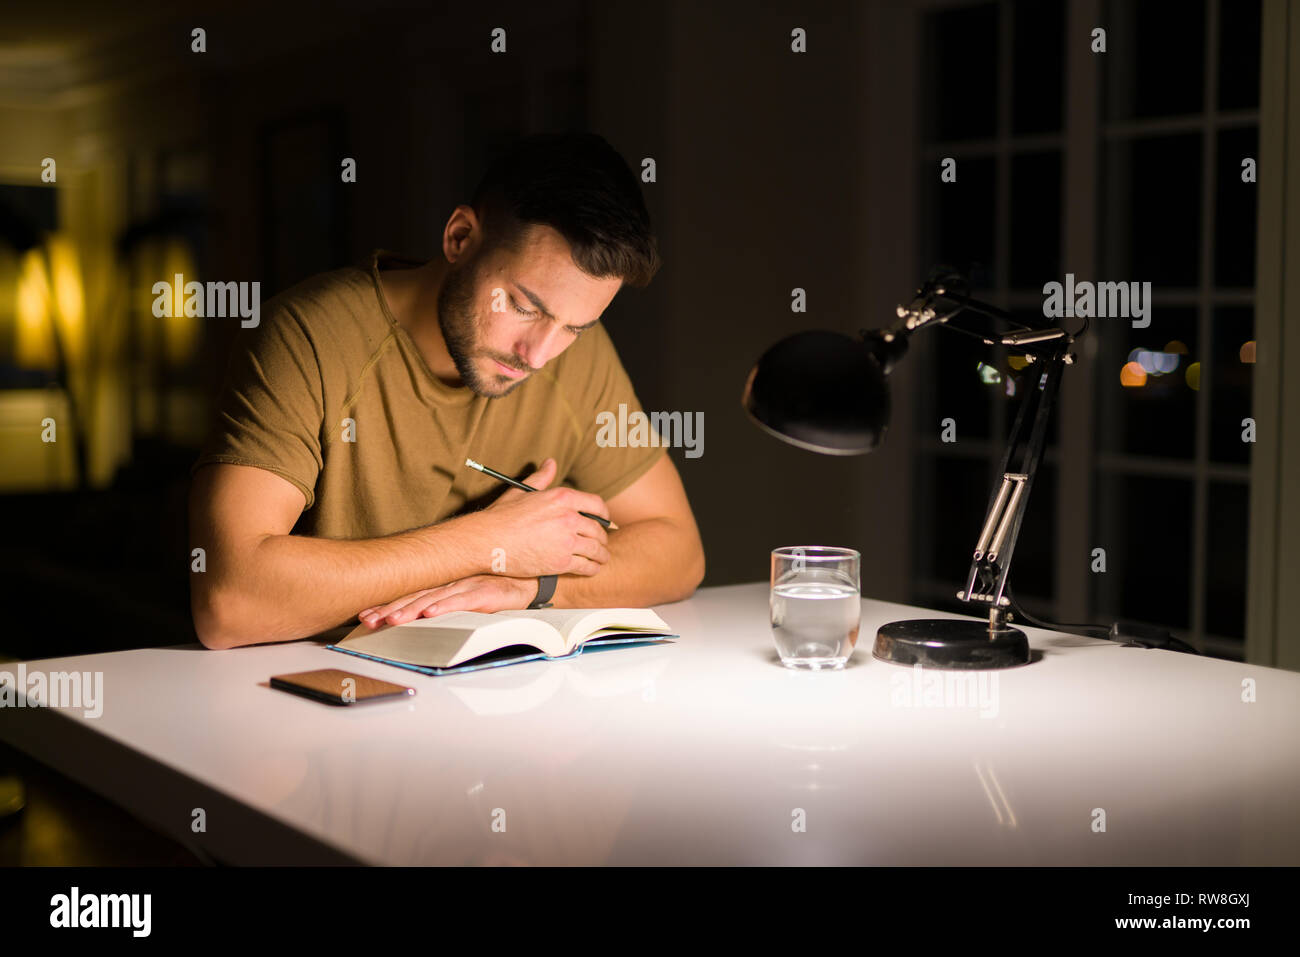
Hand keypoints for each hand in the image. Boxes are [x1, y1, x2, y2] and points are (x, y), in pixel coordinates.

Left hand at [358, 574, 538, 627]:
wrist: (533, 578)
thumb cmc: (500, 584)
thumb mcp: (467, 590)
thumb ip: (444, 597)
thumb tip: (417, 611)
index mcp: (445, 581)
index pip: (410, 591)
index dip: (387, 602)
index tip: (365, 613)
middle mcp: (453, 581)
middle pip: (416, 595)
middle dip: (390, 609)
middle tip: (369, 620)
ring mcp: (469, 585)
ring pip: (435, 598)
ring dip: (412, 609)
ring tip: (393, 619)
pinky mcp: (488, 592)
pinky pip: (465, 600)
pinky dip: (448, 606)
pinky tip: (432, 613)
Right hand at [470, 457, 610, 577]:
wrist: (487, 541)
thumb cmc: (501, 517)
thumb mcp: (522, 492)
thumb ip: (541, 478)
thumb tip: (551, 463)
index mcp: (561, 498)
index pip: (596, 504)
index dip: (604, 514)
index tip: (604, 519)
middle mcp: (568, 518)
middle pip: (598, 528)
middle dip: (602, 536)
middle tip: (602, 542)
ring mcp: (567, 541)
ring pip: (596, 549)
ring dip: (602, 554)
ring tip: (602, 557)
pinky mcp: (561, 562)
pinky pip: (587, 566)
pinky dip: (593, 568)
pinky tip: (592, 568)